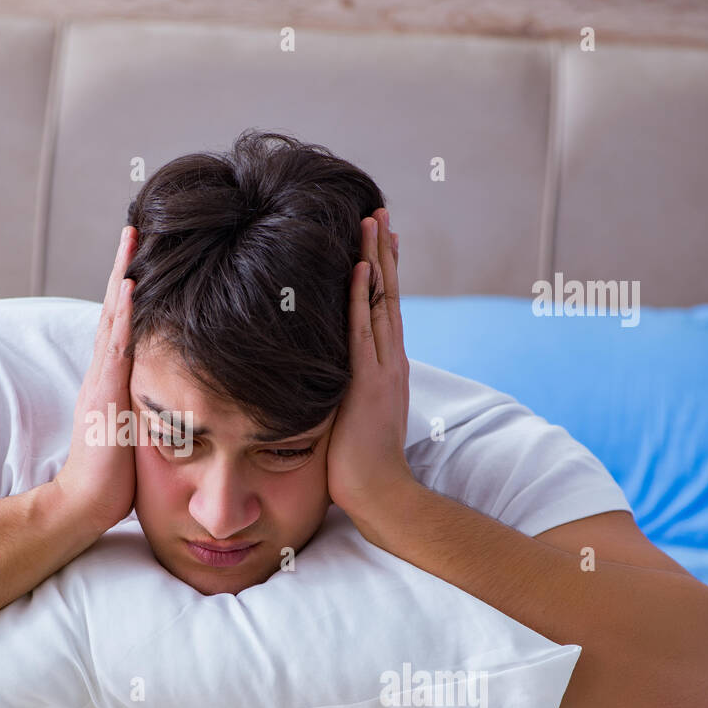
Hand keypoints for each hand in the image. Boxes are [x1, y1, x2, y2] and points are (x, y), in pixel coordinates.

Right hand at [51, 225, 139, 536]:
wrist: (82, 505)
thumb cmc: (112, 481)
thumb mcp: (137, 436)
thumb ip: (149, 412)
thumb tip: (176, 405)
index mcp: (110, 381)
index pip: (122, 325)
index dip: (130, 289)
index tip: (141, 256)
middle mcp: (102, 372)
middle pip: (115, 308)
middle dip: (124, 267)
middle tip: (134, 226)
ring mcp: (101, 379)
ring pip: (113, 316)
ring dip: (123, 274)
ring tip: (131, 237)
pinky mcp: (104, 392)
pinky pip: (116, 344)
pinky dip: (124, 311)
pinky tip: (132, 284)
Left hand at [326, 208, 414, 527]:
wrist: (380, 494)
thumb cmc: (357, 469)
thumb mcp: (346, 420)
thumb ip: (338, 395)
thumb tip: (317, 384)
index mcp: (385, 372)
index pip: (383, 313)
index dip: (380, 275)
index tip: (375, 242)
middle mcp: (390, 363)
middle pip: (387, 295)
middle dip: (383, 253)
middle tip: (377, 213)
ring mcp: (383, 369)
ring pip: (380, 303)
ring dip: (376, 259)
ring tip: (372, 220)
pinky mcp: (369, 382)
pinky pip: (364, 331)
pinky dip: (362, 298)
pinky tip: (359, 266)